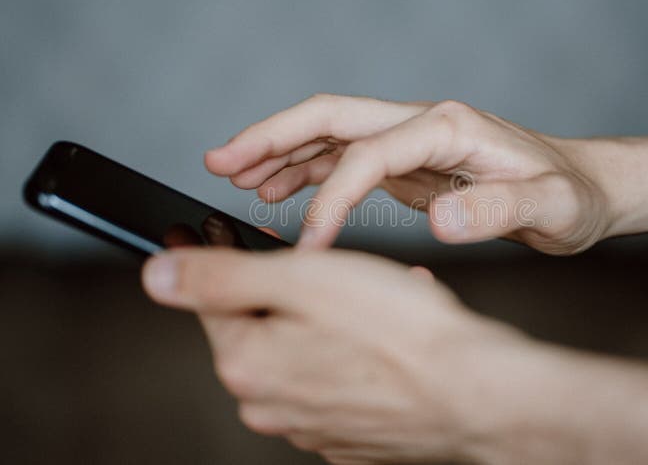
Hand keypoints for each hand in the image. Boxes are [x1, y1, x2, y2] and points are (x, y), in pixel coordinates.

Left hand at [140, 247, 535, 463]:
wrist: (477, 395)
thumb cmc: (403, 333)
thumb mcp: (304, 279)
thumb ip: (221, 277)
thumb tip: (157, 275)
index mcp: (248, 363)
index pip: (206, 299)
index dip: (205, 254)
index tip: (199, 226)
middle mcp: (271, 405)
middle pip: (254, 327)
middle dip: (278, 287)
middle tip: (312, 257)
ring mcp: (310, 426)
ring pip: (300, 350)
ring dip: (322, 316)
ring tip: (370, 292)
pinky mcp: (349, 434)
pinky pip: (334, 378)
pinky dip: (349, 350)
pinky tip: (383, 329)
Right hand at [205, 94, 610, 254]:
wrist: (588, 189)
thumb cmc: (573, 197)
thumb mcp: (551, 207)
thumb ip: (497, 208)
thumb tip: (440, 220)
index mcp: (448, 126)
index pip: (367, 152)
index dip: (329, 195)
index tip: (306, 244)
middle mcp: (423, 123)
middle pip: (331, 118)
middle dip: (272, 137)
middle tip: (219, 162)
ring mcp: (414, 141)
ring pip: (332, 136)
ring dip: (281, 153)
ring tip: (236, 178)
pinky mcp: (413, 164)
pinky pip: (349, 162)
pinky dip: (311, 173)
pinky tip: (284, 191)